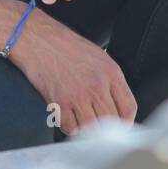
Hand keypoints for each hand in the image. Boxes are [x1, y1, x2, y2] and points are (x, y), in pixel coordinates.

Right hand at [10, 6, 136, 134]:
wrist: (39, 39)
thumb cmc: (66, 46)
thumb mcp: (98, 57)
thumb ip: (111, 81)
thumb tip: (117, 107)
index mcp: (111, 72)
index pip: (128, 107)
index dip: (126, 122)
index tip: (121, 126)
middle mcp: (97, 85)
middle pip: (111, 121)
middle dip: (107, 128)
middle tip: (100, 127)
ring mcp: (78, 96)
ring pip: (91, 128)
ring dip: (87, 128)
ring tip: (83, 120)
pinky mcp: (59, 103)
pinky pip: (71, 128)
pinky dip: (70, 128)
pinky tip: (69, 118)